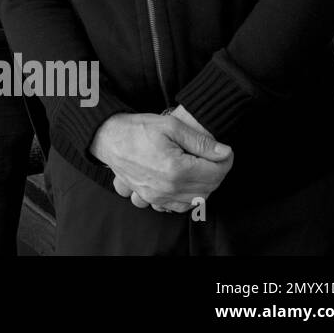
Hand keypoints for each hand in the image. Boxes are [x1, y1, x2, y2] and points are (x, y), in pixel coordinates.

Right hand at [92, 112, 233, 212]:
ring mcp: (159, 196)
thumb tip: (224, 152)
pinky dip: (188, 198)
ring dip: (204, 186)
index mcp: (177, 169)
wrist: (108, 138)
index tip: (224, 150)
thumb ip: (200, 141)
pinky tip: (185, 182)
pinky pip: (178, 207)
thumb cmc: (137, 129)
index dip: (225, 159)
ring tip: (200, 167)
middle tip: (213, 156)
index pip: (216, 172)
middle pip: (209, 187)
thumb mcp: (171, 126)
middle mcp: (169, 188)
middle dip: (216, 172)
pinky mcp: (151, 198)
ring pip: (196, 200)